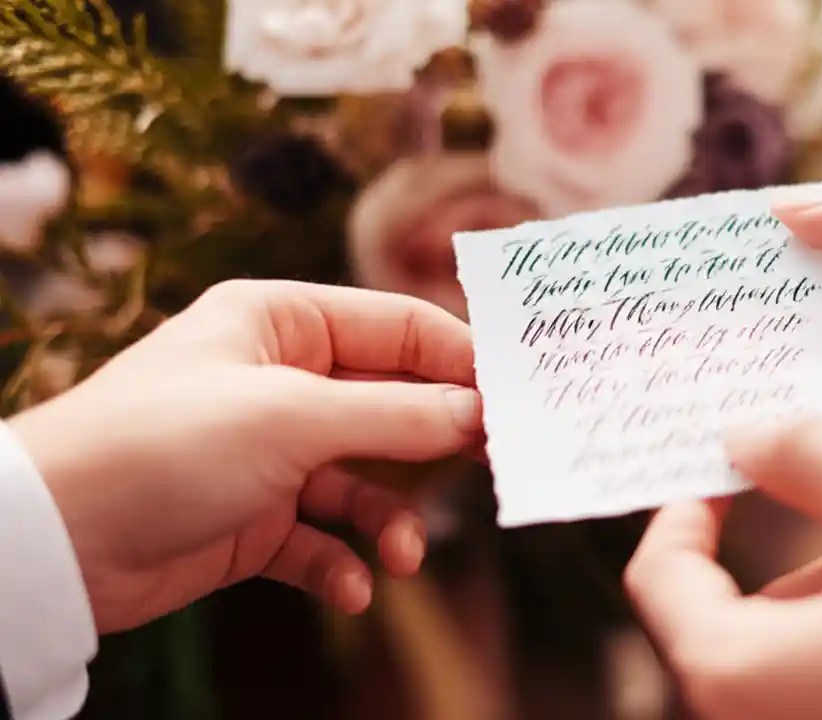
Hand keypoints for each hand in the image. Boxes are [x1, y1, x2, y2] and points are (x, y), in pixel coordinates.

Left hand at [8, 280, 482, 632]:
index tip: (517, 398)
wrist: (55, 541)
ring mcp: (267, 452)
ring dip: (391, 522)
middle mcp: (279, 380)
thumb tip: (480, 412)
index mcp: (281, 322)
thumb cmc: (163, 444)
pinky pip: (322, 537)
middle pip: (389, 404)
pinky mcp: (252, 517)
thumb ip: (397, 416)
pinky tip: (351, 588)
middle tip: (493, 467)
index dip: (460, 360)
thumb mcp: (293, 418)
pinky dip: (342, 562)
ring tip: (404, 557)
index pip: (397, 328)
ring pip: (363, 481)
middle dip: (435, 444)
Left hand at [625, 419, 821, 719]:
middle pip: (707, 599)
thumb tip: (745, 431)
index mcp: (734, 669)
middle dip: (751, 527)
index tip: (724, 461)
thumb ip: (813, 459)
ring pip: (764, 626)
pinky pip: (804, 660)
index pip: (660, 571)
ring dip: (805, 564)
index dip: (684, 502)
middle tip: (792, 463)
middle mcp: (746, 713)